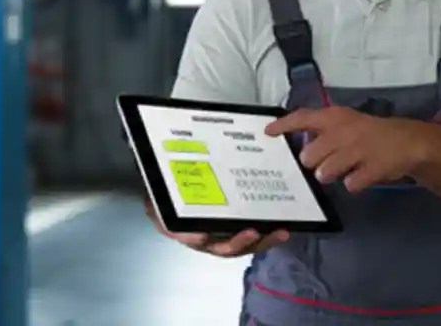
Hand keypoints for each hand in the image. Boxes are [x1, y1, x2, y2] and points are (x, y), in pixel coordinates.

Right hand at [142, 194, 287, 256]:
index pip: (188, 238)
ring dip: (262, 241)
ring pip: (243, 245)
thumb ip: (157, 204)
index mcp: (184, 231)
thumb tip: (159, 207)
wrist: (175, 194)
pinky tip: (282, 227)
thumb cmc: (169, 197)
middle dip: (238, 242)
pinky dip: (268, 234)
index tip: (202, 235)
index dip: (195, 238)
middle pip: (223, 247)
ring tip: (279, 232)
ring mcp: (224, 236)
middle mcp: (205, 239)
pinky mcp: (239, 229)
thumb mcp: (158, 200)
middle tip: (252, 232)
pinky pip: (254, 236)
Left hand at [266, 106, 428, 193]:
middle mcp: (344, 131)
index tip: (267, 133)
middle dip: (313, 163)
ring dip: (331, 174)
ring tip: (345, 168)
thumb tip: (300, 146)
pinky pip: (349, 184)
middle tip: (326, 162)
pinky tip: (362, 175)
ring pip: (324, 173)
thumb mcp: (346, 123)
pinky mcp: (372, 168)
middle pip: (309, 156)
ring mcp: (358, 150)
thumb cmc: (370, 133)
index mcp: (336, 117)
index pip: (303, 118)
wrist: (407, 141)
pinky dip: (353, 183)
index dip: (283, 125)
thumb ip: (324, 131)